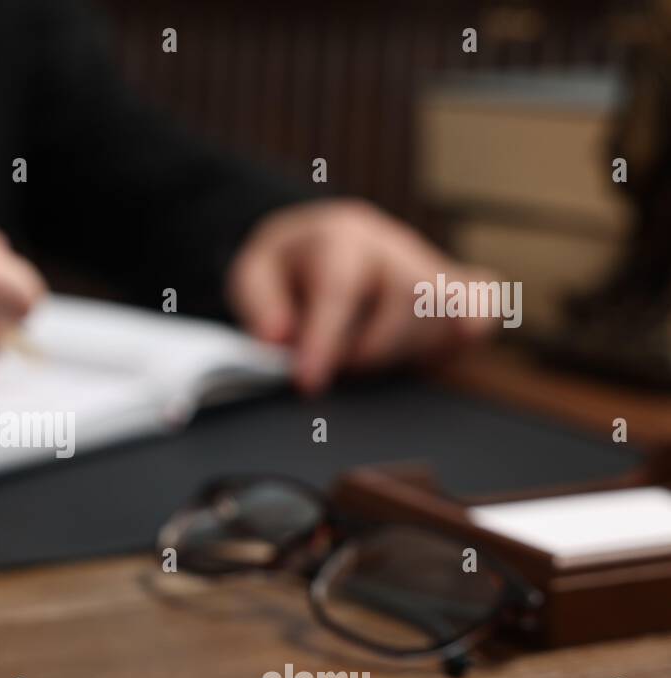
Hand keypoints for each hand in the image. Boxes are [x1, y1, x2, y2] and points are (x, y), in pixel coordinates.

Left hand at [226, 199, 497, 393]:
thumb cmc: (288, 265)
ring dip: (407, 346)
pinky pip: (482, 295)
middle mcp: (391, 245)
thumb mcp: (254, 273)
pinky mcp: (447, 284)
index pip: (340, 289)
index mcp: (340, 236)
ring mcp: (424, 264)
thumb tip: (278, 337)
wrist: (319, 240)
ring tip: (369, 353)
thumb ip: (260, 304)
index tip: (310, 382)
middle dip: (372, 345)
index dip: (326, 340)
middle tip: (339, 363)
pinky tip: (463, 336)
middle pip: (408, 293)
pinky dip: (475, 319)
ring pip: (445, 305)